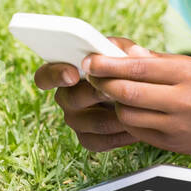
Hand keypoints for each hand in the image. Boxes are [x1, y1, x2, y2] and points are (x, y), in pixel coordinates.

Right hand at [33, 36, 145, 152]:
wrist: (145, 98)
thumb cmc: (131, 69)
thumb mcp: (129, 52)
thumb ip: (122, 50)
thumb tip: (119, 52)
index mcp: (66, 73)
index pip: (45, 75)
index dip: (55, 75)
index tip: (72, 75)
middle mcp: (66, 98)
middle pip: (71, 98)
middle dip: (96, 93)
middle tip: (115, 90)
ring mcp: (76, 121)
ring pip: (93, 122)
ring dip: (117, 115)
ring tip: (136, 107)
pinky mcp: (89, 139)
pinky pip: (102, 141)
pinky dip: (122, 134)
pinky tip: (137, 125)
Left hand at [78, 47, 190, 158]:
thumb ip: (158, 61)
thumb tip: (125, 53)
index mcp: (187, 74)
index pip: (137, 68)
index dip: (108, 65)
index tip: (91, 60)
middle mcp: (181, 101)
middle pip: (127, 92)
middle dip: (103, 83)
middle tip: (93, 76)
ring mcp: (176, 126)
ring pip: (127, 115)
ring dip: (114, 103)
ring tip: (116, 93)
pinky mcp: (171, 144)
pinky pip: (137, 131)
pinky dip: (127, 119)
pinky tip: (130, 109)